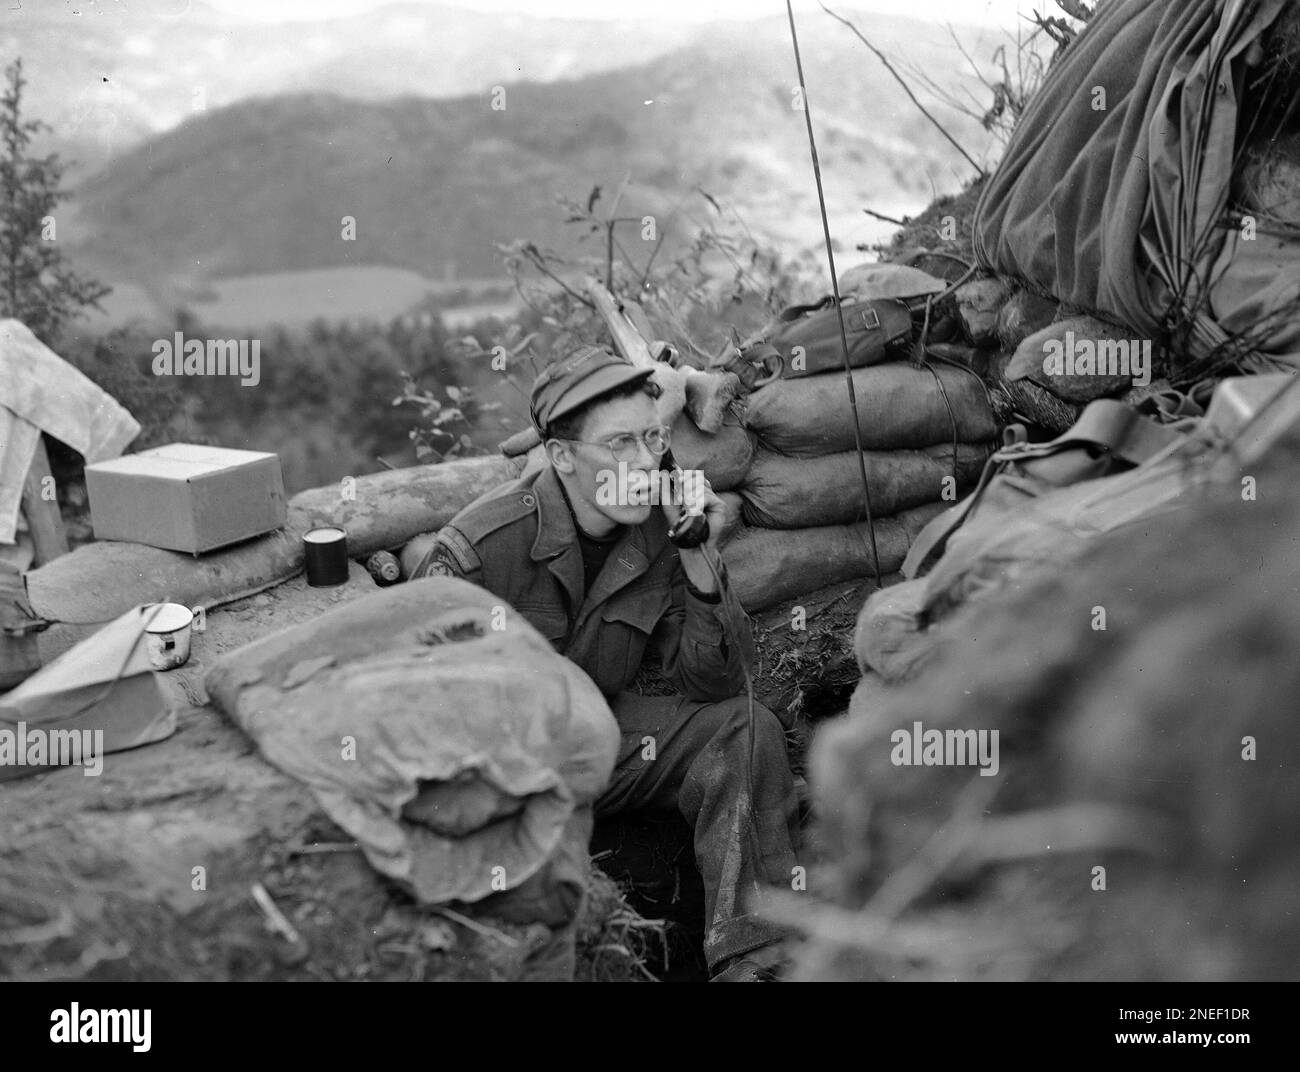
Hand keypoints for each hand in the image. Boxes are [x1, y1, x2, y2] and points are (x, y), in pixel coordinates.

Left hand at [661, 469, 725, 590]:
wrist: (691, 542)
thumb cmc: (680, 525)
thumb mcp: (669, 504)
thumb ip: (666, 489)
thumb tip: (662, 475)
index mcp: (694, 490)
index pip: (692, 475)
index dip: (684, 476)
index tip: (675, 480)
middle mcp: (705, 492)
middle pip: (697, 478)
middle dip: (685, 487)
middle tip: (681, 501)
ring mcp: (714, 498)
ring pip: (700, 487)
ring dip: (690, 498)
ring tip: (687, 510)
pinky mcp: (720, 505)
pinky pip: (706, 497)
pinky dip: (697, 503)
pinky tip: (694, 512)